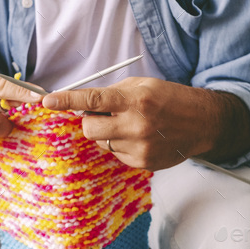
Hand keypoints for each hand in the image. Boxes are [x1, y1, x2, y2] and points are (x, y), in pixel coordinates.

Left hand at [42, 76, 249, 170]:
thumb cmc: (170, 99)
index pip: (93, 101)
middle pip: (90, 129)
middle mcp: (136, 125)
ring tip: (130, 126)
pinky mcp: (143, 163)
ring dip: (108, 134)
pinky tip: (140, 138)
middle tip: (103, 115)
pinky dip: (121, 145)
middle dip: (90, 122)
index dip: (67, 101)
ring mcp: (139, 147)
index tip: (47, 101)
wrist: (202, 122)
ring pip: (102, 143)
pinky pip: (116, 155)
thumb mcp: (143, 85)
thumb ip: (113, 94)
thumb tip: (83, 104)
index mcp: (135, 99)